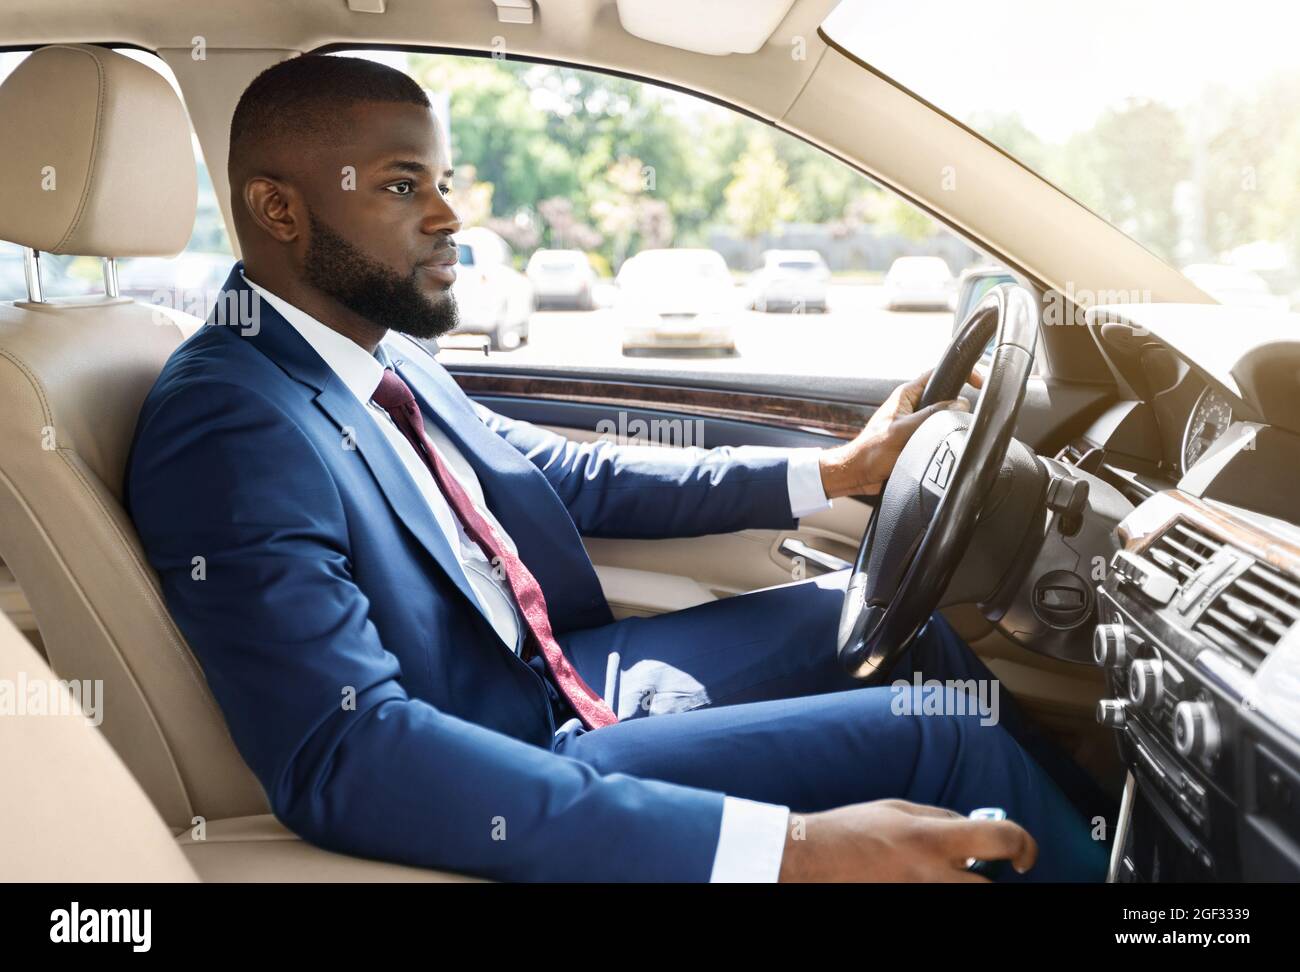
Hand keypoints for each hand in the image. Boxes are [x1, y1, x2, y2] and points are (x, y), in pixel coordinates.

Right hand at [778, 799, 1037, 882]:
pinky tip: (919, 880)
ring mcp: (920, 898)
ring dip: (964, 887)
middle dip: (990, 878)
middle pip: (989, 888)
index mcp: (930, 839)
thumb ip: (941, 819)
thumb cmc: (852, 831)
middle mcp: (930, 874)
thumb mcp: (899, 810)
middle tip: (978, 870)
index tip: (1023, 855)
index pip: (999, 840)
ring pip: (967, 899)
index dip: (1023, 845)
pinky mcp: (909, 908)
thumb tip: (974, 832)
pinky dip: (941, 891)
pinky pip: (941, 903)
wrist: (812, 861)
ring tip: (943, 875)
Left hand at [818, 368, 982, 497]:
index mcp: (907, 394)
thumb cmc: (871, 452)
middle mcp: (913, 405)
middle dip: (960, 403)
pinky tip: (950, 444)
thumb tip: (961, 404)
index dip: (962, 373)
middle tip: (969, 414)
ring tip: (956, 432)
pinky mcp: (916, 438)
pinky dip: (946, 436)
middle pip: (946, 396)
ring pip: (944, 416)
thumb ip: (932, 415)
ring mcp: (915, 422)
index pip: (939, 373)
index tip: (980, 382)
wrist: (858, 475)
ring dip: (952, 423)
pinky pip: (938, 432)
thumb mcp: (903, 431)